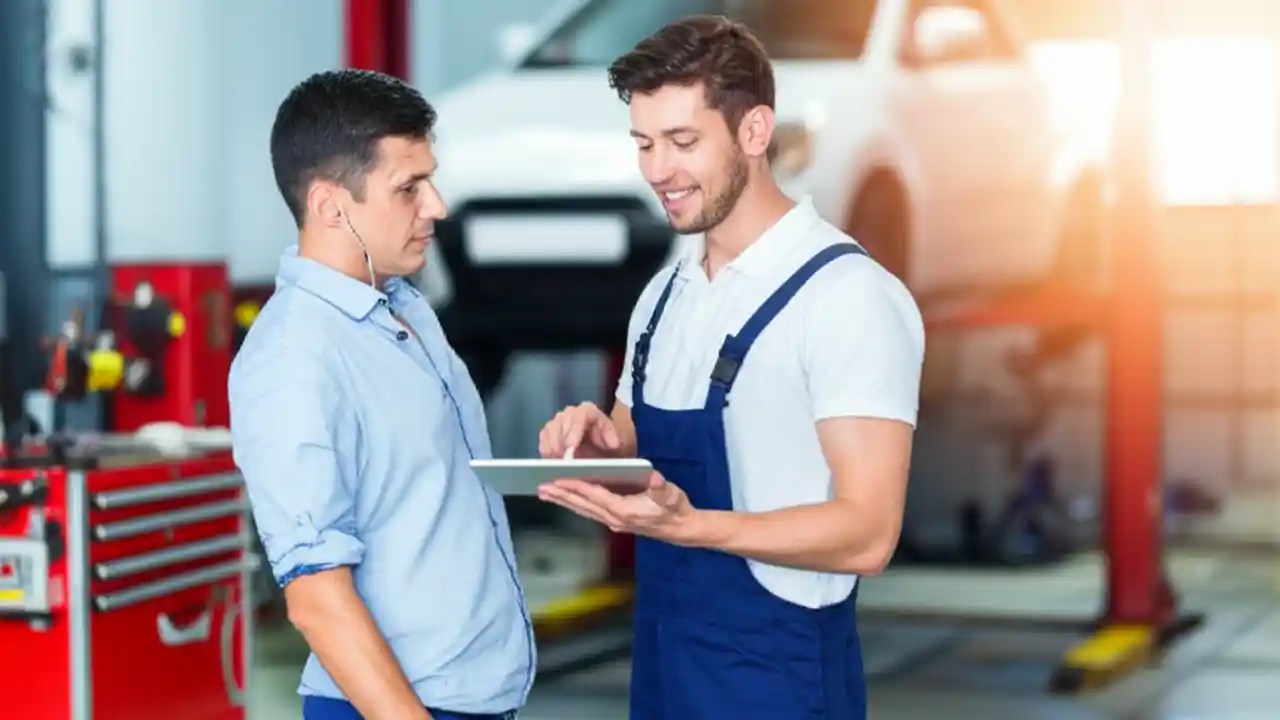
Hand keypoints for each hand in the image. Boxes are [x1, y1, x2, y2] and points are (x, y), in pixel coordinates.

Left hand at [537, 471, 699, 544]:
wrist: (682, 529)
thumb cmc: (676, 509)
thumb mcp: (672, 496)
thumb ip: (661, 489)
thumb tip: (655, 479)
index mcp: (625, 510)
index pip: (596, 496)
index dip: (577, 487)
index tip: (560, 480)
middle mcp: (615, 519)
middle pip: (583, 505)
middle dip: (562, 496)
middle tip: (542, 487)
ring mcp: (613, 522)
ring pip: (583, 510)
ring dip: (564, 501)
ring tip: (546, 492)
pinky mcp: (615, 521)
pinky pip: (589, 511)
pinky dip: (575, 504)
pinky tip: (566, 499)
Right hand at [538, 402, 622, 458]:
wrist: (601, 447)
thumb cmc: (608, 443)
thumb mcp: (616, 442)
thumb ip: (614, 440)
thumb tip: (613, 443)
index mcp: (588, 411)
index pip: (579, 416)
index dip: (574, 431)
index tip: (571, 446)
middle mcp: (571, 412)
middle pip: (560, 423)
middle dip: (560, 442)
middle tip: (562, 460)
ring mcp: (558, 421)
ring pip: (550, 430)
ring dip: (551, 447)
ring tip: (556, 463)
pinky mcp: (549, 431)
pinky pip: (543, 438)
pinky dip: (546, 449)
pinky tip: (551, 461)